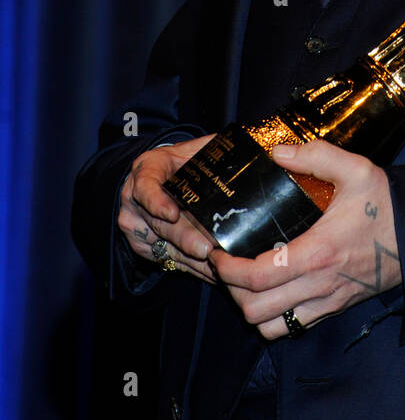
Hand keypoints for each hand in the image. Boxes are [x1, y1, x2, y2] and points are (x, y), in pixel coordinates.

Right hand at [118, 134, 217, 282]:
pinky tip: (213, 272)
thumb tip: (255, 147)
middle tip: (207, 249)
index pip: (146, 186)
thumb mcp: (194, 147)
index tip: (171, 213)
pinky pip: (169, 260)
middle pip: (159, 224)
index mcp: (147, 170)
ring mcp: (136, 226)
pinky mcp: (143, 247)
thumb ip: (216, 147)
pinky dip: (192, 268)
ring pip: (165, 246)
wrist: (159, 178)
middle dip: (185, 238)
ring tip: (217, 265)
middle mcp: (134, 200)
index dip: (156, 201)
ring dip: (191, 259)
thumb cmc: (182, 161)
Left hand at [208, 138, 401, 339]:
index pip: (256, 277)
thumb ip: (316, 156)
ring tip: (247, 280)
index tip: (218, 252)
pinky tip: (273, 291)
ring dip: (251, 307)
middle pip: (255, 310)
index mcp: (317, 252)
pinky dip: (273, 318)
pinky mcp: (334, 309)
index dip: (227, 270)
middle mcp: (319, 285)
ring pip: (271, 328)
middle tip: (228, 264)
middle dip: (232, 290)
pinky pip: (292, 329)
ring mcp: (327, 302)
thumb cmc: (386, 205)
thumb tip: (278, 153)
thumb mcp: (356, 169)